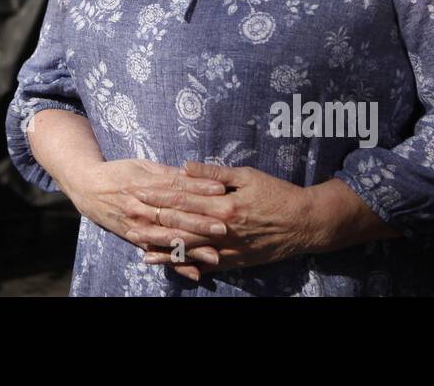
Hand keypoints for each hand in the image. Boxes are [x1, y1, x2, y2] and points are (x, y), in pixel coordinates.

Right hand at [64, 158, 228, 280]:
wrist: (87, 188)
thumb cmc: (119, 172)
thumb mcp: (142, 166)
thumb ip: (167, 173)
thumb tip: (194, 173)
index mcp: (145, 185)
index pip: (176, 188)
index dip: (198, 189)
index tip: (221, 191)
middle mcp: (141, 207)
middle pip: (174, 215)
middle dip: (200, 223)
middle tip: (224, 227)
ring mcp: (138, 226)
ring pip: (168, 238)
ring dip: (192, 248)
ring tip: (215, 255)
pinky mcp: (136, 239)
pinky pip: (158, 253)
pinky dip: (175, 264)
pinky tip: (193, 273)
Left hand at [126, 161, 315, 280]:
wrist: (305, 224)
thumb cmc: (278, 194)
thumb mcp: (247, 175)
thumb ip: (214, 174)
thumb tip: (184, 167)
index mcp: (224, 204)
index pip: (183, 199)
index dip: (158, 195)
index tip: (137, 191)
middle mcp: (222, 229)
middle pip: (180, 225)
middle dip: (152, 221)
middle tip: (128, 218)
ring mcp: (228, 248)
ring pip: (189, 249)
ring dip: (163, 248)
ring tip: (140, 247)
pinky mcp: (234, 261)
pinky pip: (205, 265)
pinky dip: (185, 265)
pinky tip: (169, 266)